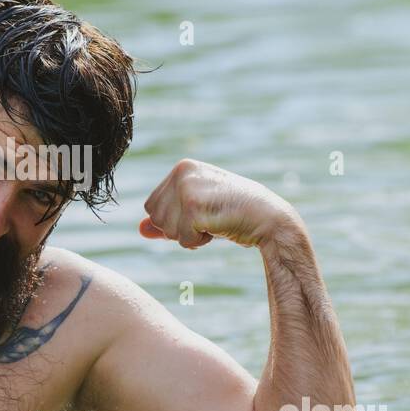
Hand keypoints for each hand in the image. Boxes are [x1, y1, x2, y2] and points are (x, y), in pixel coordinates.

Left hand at [139, 159, 298, 248]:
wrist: (269, 218)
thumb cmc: (233, 214)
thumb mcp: (197, 212)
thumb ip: (168, 219)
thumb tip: (140, 230)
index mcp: (181, 168)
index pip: (152, 207)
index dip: (173, 222)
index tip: (200, 214)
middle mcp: (181, 172)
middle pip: (156, 218)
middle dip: (179, 230)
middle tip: (208, 220)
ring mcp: (187, 187)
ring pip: (166, 230)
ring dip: (189, 236)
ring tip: (214, 222)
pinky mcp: (194, 206)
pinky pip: (182, 240)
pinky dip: (199, 242)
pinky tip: (218, 228)